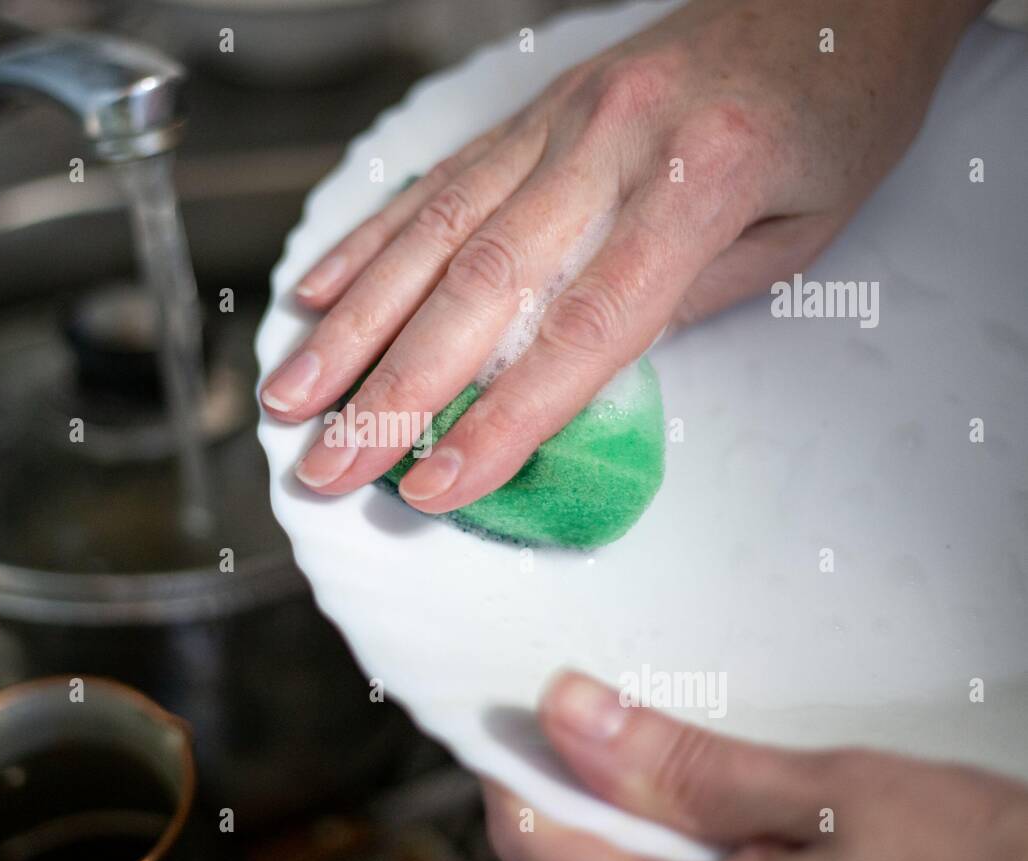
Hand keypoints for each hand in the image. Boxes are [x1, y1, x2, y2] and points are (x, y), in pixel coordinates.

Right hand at [261, 0, 986, 510]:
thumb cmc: (835, 114)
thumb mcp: (799, 228)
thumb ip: (680, 298)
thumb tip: (573, 368)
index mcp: (699, 178)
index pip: (583, 326)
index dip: (502, 417)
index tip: (438, 486)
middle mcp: (610, 141)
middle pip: (480, 286)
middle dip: (393, 390)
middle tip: (328, 466)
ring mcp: (558, 117)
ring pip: (434, 232)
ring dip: (353, 324)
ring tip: (293, 397)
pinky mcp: (531, 107)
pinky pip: (437, 178)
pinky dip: (370, 240)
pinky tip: (316, 292)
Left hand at [482, 672, 1027, 860]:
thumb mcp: (833, 797)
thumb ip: (690, 768)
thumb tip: (573, 712)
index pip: (536, 840)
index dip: (516, 763)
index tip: (519, 704)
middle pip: (566, 860)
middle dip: (571, 783)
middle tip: (593, 711)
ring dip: (617, 809)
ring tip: (653, 750)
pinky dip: (659, 839)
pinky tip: (697, 804)